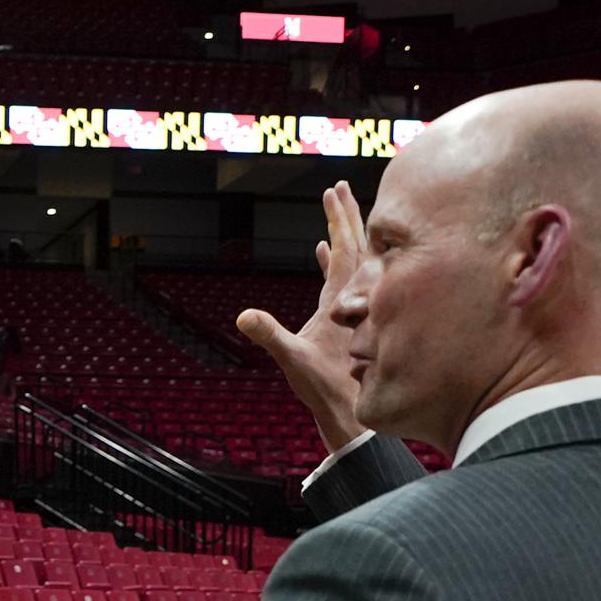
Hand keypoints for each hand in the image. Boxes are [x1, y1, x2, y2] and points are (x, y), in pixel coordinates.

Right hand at [237, 181, 366, 450]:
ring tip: (338, 214)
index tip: (332, 191)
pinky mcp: (348, 318)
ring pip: (355, 260)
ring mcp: (353, 306)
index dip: (338, 218)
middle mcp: (354, 296)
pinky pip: (343, 280)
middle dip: (348, 215)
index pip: (343, 247)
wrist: (352, 412)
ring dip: (345, 235)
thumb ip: (270, 336)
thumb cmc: (326, 387)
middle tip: (340, 188)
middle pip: (356, 245)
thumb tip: (244, 317)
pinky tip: (322, 253)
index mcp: (342, 298)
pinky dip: (332, 263)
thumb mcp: (293, 359)